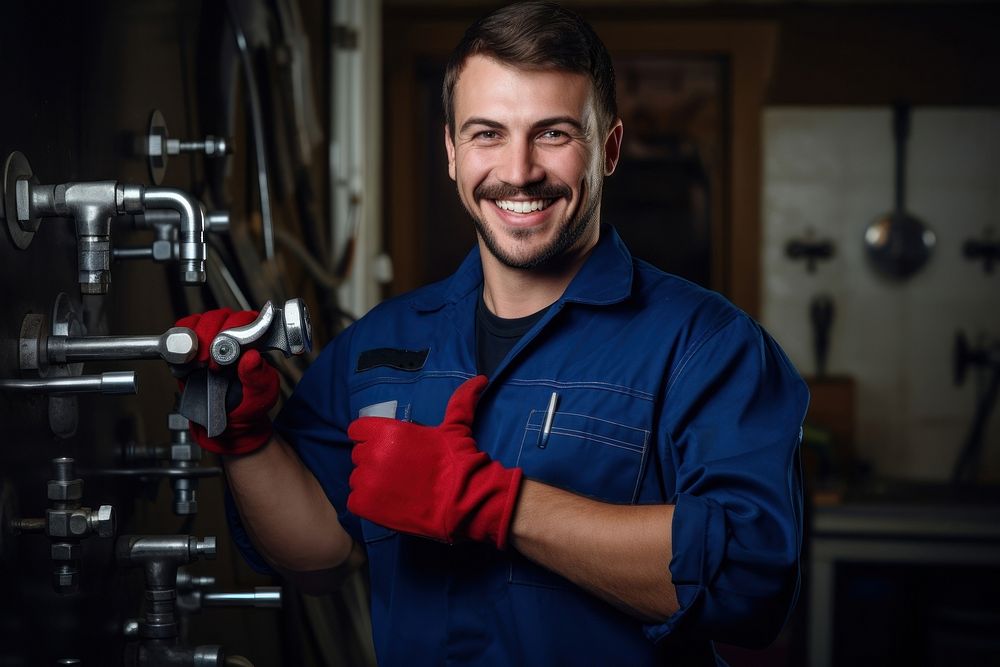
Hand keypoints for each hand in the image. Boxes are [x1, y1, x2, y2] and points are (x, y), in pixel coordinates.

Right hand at [175, 308, 278, 454]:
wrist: (229, 422)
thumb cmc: (251, 403)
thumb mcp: (261, 393)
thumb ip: (258, 376)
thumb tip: (252, 358)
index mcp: (254, 339)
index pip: (245, 318)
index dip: (234, 329)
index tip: (228, 347)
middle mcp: (231, 334)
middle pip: (217, 317)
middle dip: (210, 335)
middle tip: (210, 361)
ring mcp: (208, 340)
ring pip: (197, 323)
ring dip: (194, 339)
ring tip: (199, 363)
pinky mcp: (189, 350)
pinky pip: (179, 335)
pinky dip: (179, 346)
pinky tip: (187, 363)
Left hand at [347, 375, 522, 548]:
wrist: (462, 501)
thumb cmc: (456, 462)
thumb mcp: (456, 427)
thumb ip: (460, 400)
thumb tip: (480, 379)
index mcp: (388, 431)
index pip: (358, 430)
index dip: (372, 437)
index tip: (388, 447)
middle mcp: (373, 453)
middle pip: (359, 454)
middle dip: (375, 460)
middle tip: (399, 470)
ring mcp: (367, 480)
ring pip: (357, 478)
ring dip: (371, 483)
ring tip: (396, 488)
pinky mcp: (365, 505)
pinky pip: (355, 501)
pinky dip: (369, 504)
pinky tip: (389, 504)